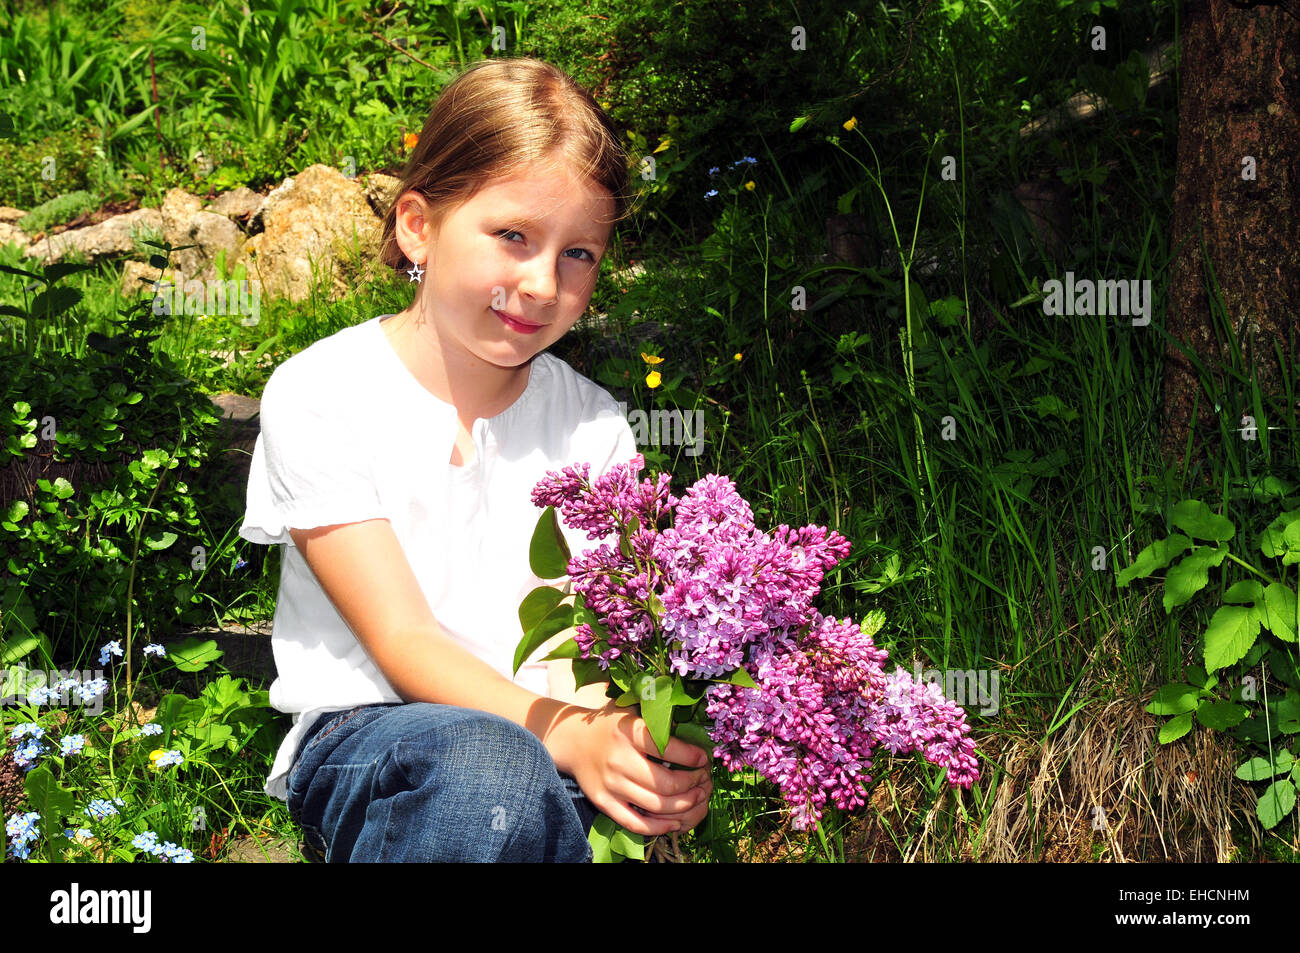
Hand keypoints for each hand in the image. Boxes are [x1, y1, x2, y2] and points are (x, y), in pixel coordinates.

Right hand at [555, 700, 712, 836]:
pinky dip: (659, 827)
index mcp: (628, 732)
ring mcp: (610, 784)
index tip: (703, 757)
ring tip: (695, 798)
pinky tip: (675, 821)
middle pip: (665, 783)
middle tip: (702, 780)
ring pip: (655, 805)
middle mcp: (618, 759)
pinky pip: (635, 823)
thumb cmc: (611, 726)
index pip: (667, 748)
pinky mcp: (603, 802)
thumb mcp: (633, 712)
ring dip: (683, 806)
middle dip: (691, 784)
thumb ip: (659, 719)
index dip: (691, 756)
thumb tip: (696, 730)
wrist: (572, 741)